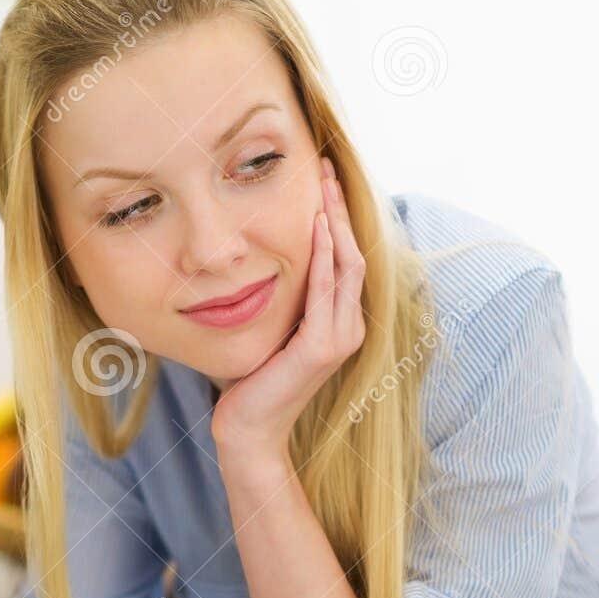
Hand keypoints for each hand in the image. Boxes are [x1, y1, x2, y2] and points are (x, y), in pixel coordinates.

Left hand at [210, 155, 366, 461]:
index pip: (344, 260)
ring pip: (344, 265)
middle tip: (326, 167)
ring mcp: (339, 339)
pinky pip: (325, 290)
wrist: (247, 430)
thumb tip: (267, 265)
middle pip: (351, 253)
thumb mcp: (271, 333)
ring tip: (323, 184)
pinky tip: (315, 227)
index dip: (337, 218)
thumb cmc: (251, 384)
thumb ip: (283, 304)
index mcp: (339, 324)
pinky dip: (322, 256)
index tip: (322, 181)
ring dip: (334, 221)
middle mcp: (348, 329)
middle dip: (339, 207)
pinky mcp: (320, 348)